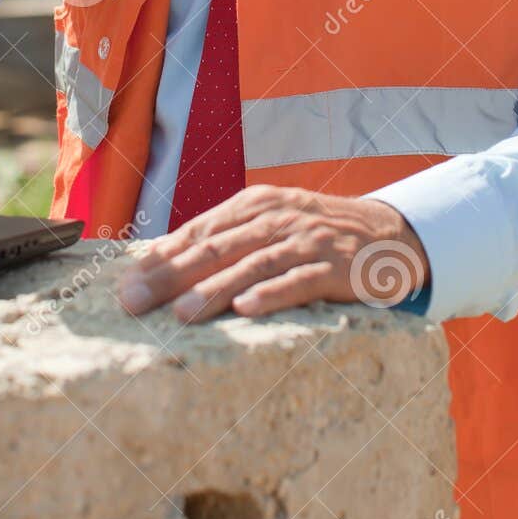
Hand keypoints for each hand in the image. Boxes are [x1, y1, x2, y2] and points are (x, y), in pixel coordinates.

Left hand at [115, 186, 429, 321]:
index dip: (159, 257)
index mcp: (256, 204)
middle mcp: (278, 216)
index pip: (198, 230)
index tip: (124, 284)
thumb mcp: (272, 224)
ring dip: (214, 288)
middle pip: (216, 246)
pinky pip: (300, 281)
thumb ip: (227, 239)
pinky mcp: (336, 267)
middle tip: (134, 302)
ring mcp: (308, 240)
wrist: (393, 236)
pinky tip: (248, 308)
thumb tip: (161, 263)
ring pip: (253, 263)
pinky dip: (273, 293)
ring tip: (182, 313)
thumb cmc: (318, 236)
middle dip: (170, 275)